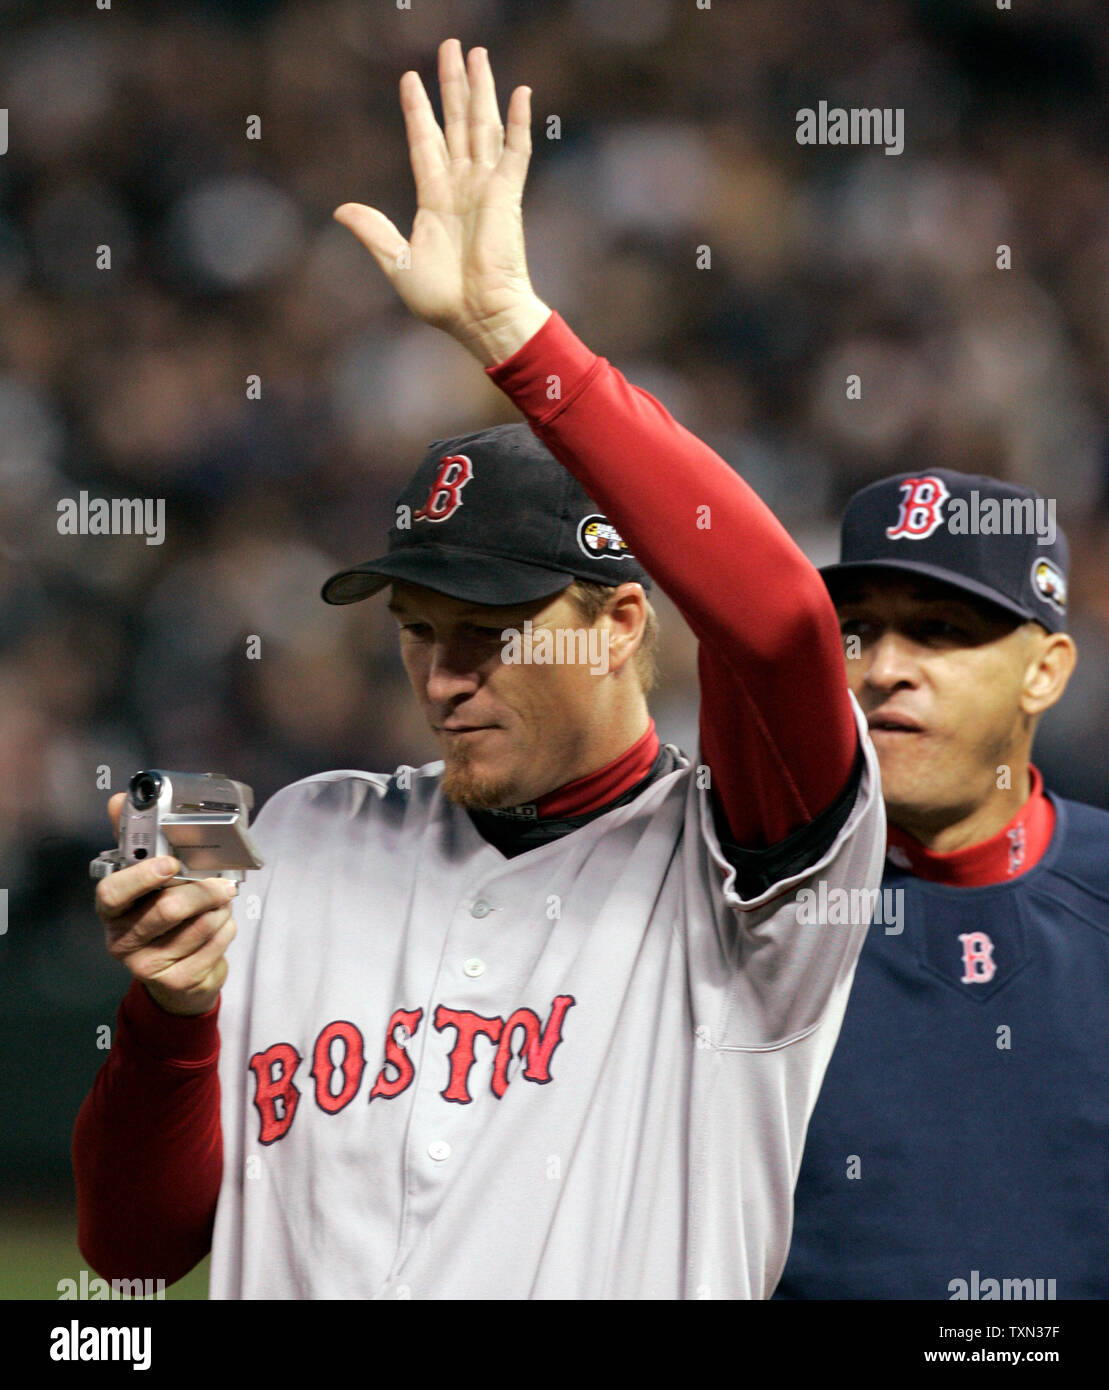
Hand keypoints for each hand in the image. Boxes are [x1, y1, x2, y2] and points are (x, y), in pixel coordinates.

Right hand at [95, 793, 238, 1016]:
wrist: (179, 977)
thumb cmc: (161, 918)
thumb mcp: (146, 882)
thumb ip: (136, 841)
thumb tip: (118, 799)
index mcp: (112, 911)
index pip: (112, 894)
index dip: (141, 877)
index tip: (170, 863)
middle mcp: (121, 940)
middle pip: (164, 911)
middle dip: (201, 892)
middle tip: (223, 882)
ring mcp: (147, 965)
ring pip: (195, 929)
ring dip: (218, 910)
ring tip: (223, 900)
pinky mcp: (176, 982)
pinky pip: (212, 947)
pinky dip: (226, 930)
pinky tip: (223, 923)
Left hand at [333, 37, 551, 365]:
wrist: (479, 316)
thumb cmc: (442, 300)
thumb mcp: (397, 262)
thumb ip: (373, 232)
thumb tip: (341, 209)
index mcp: (434, 199)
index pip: (425, 142)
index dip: (418, 110)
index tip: (410, 78)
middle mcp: (461, 187)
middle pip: (456, 123)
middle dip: (452, 85)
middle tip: (450, 46)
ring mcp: (486, 188)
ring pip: (483, 126)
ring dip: (481, 90)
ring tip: (477, 54)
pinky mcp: (507, 195)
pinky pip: (515, 151)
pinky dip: (518, 123)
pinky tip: (519, 93)